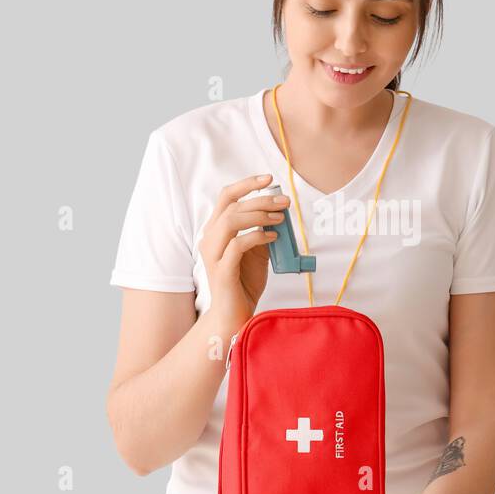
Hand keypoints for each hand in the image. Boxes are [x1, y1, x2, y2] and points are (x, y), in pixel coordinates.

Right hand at [198, 173, 289, 327]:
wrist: (234, 316)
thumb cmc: (244, 283)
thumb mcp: (257, 252)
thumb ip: (261, 232)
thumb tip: (278, 213)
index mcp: (216, 231)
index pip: (226, 197)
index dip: (246, 184)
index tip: (268, 178)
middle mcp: (209, 239)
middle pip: (231, 206)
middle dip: (260, 199)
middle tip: (284, 201)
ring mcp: (213, 255)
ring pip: (231, 221)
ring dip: (259, 215)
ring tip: (280, 218)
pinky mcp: (222, 270)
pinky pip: (238, 245)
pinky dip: (257, 236)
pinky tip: (273, 238)